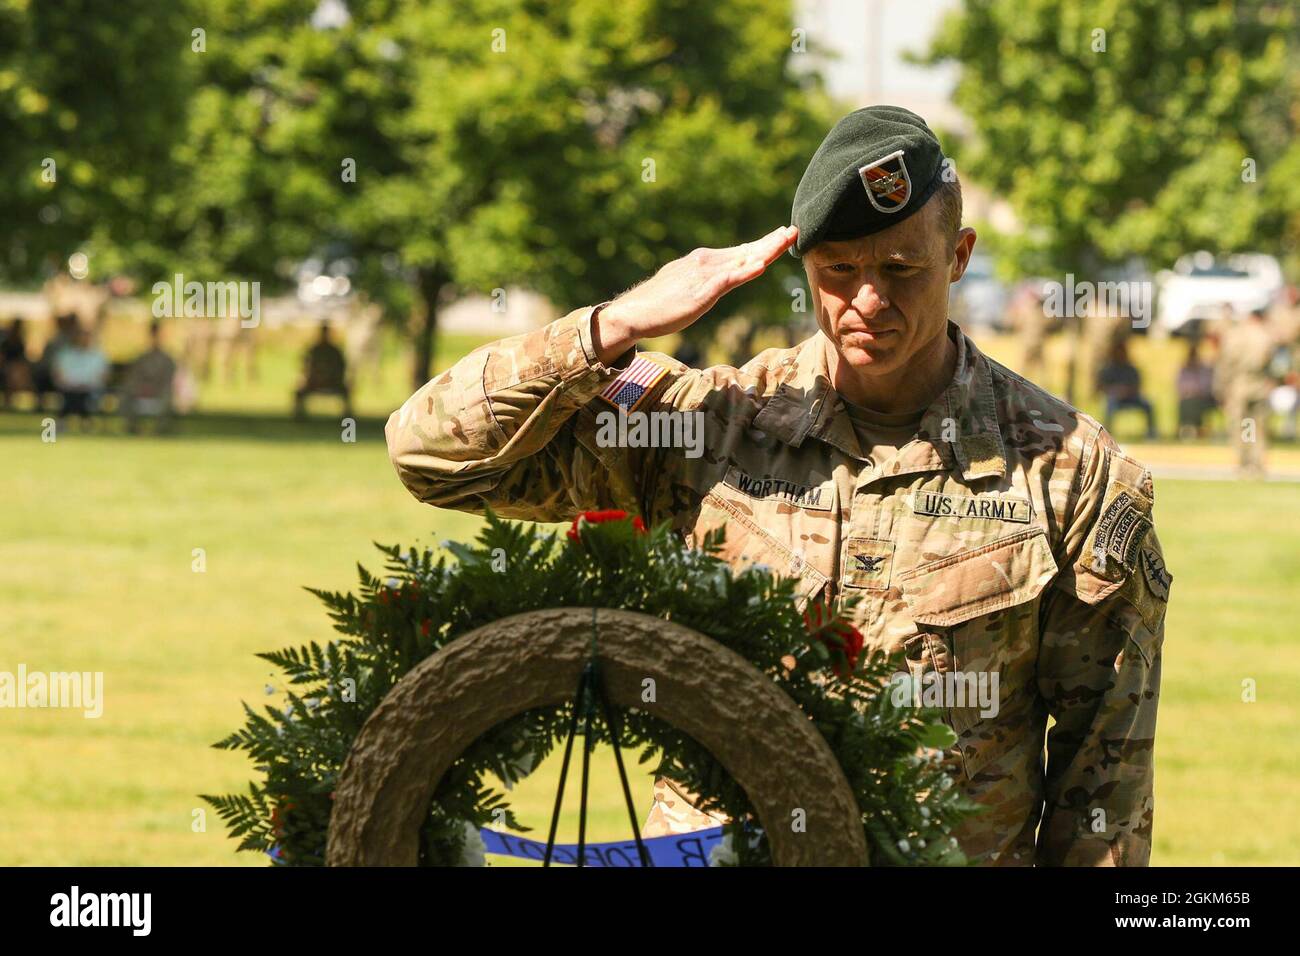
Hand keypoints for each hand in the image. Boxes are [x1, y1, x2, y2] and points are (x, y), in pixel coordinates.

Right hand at [592, 225, 798, 363]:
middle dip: (771, 241)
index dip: (763, 243)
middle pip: (745, 251)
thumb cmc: (658, 304)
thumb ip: (706, 280)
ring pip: (741, 261)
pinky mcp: (700, 293)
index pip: (740, 250)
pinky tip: (760, 266)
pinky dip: (744, 272)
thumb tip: (723, 277)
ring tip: (785, 241)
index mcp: (703, 261)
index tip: (783, 235)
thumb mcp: (687, 287)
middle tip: (794, 230)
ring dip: (764, 251)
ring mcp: (703, 276)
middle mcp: (705, 262)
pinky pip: (727, 281)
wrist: (634, 313)